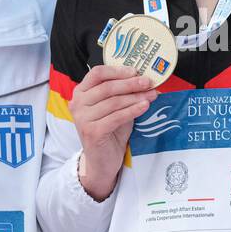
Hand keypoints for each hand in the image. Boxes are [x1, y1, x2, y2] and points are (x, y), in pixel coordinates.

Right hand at [71, 64, 157, 199]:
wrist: (102, 160)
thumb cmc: (109, 131)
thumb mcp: (116, 108)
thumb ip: (123, 93)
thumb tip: (144, 79)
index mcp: (81, 92)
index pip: (97, 73)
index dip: (117, 70)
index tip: (136, 71)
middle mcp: (78, 103)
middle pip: (107, 87)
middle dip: (131, 83)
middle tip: (148, 82)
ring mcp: (82, 118)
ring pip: (113, 102)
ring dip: (135, 97)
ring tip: (152, 95)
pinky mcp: (92, 131)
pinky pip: (116, 117)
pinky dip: (132, 110)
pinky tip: (144, 106)